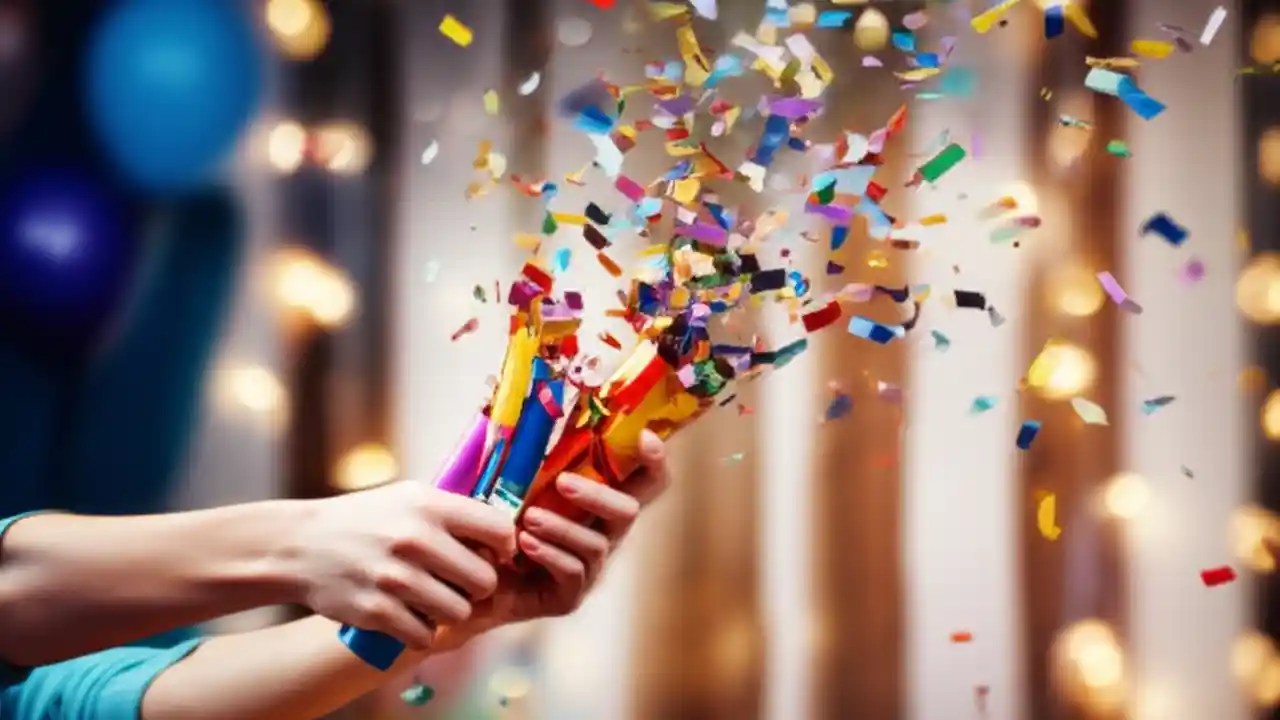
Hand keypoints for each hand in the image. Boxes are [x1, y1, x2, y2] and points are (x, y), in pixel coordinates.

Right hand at [281, 482, 515, 649]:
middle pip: (485, 580)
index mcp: (428, 505)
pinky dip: (421, 630)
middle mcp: (414, 540)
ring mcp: (394, 578)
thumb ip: (455, 513)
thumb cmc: (367, 519)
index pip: (499, 530)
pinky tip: (408, 613)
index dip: (504, 547)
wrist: (301, 545)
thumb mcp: (410, 497)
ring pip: (459, 612)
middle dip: (477, 585)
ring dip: (450, 610)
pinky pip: (426, 635)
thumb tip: (508, 533)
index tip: (493, 554)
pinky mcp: (376, 612)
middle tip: (460, 581)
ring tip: (431, 596)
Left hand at [433, 430, 670, 651]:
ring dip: (562, 528)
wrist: (466, 578)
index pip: (644, 482)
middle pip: (629, 511)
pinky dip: (549, 554)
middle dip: (598, 495)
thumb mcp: (514, 487)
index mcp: (597, 504)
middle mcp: (602, 535)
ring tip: (528, 519)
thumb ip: (532, 461)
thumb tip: (531, 415)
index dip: (654, 461)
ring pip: (596, 544)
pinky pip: (573, 573)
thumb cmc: (494, 524)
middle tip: (562, 483)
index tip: (644, 438)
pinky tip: (523, 545)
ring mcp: (590, 568)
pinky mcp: (570, 596)